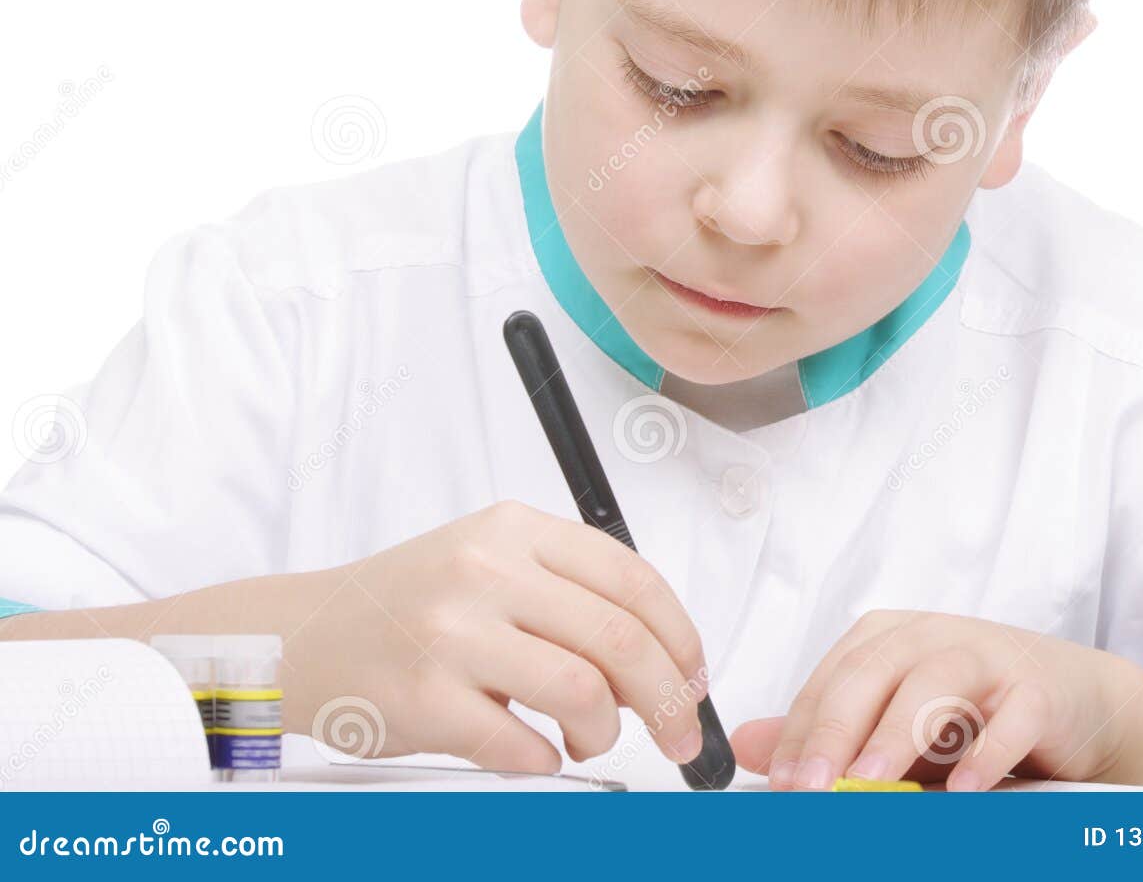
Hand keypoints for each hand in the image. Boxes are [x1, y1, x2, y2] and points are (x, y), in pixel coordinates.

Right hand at [282, 501, 707, 773]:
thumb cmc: (409, 606)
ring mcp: (451, 633)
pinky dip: (543, 760)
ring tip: (586, 739)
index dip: (682, 638)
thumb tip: (662, 659)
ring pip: (582, 692)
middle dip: (667, 699)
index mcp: (514, 530)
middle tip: (677, 733)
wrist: (301, 636)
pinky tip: (531, 750)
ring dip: (603, 733)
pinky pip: (520, 745)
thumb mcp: (490, 561)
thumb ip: (569, 592)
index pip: (633, 580)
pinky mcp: (423, 697)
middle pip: (620, 638)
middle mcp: (485, 570)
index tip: (694, 678)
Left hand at [730, 609, 1136, 790]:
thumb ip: (824, 733)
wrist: (1077, 701)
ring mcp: (989, 657)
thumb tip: (745, 744)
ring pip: (934, 682)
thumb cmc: (976, 710)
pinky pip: (1011, 716)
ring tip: (870, 781)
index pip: (831, 680)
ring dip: (898, 734)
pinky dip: (986, 752)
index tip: (782, 784)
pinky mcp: (1038, 689)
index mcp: (888, 637)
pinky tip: (963, 791)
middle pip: (873, 673)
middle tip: (811, 786)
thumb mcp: (891, 722)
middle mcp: (932, 636)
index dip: (801, 732)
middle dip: (836, 732)